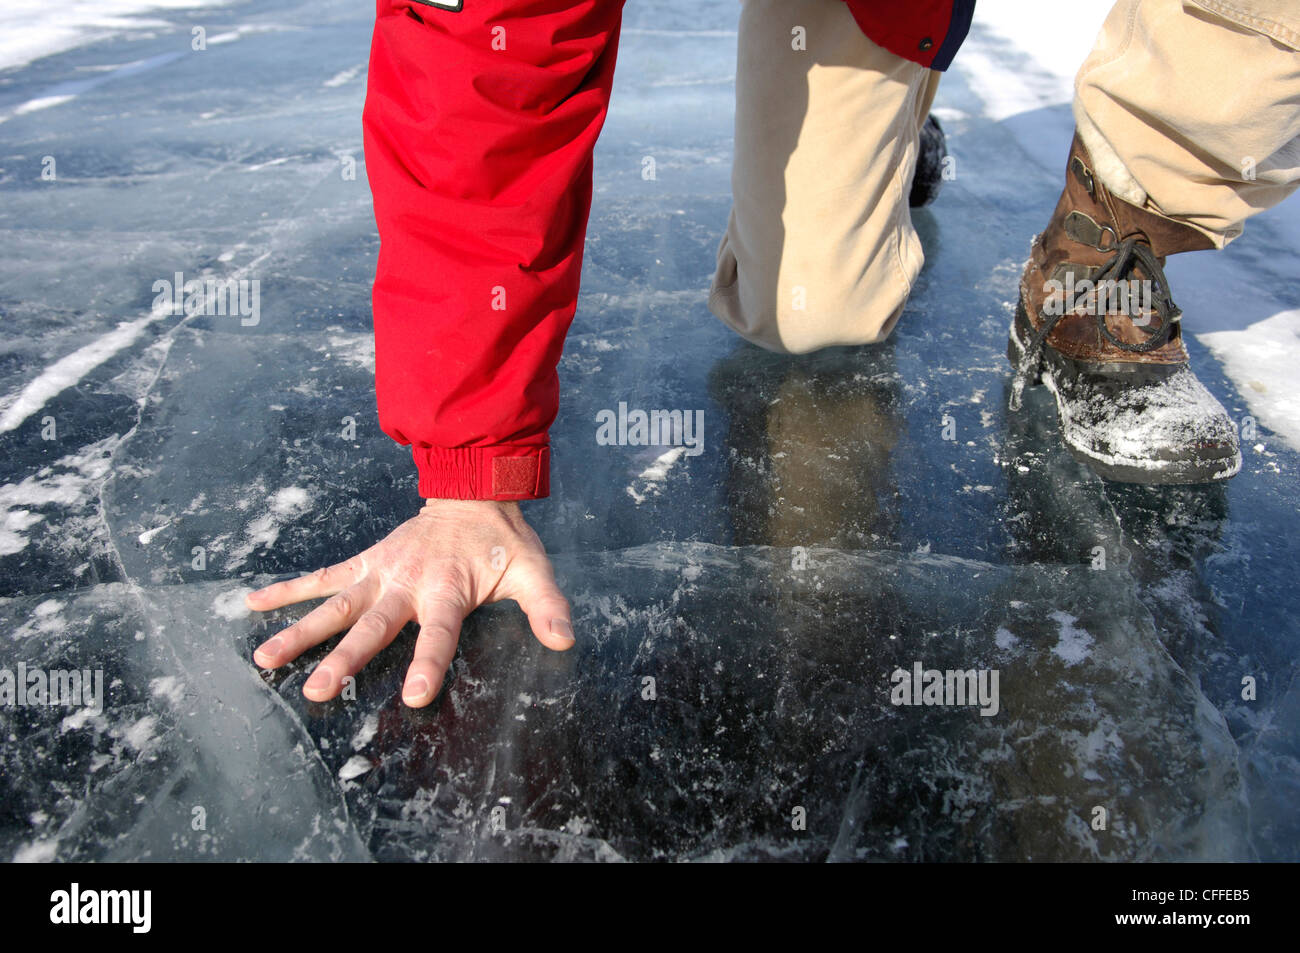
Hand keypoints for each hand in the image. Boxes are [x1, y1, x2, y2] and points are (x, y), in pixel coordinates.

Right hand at [245, 499, 573, 706]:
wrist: (473, 490)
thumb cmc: (502, 541)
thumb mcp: (533, 571)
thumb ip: (547, 606)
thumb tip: (565, 637)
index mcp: (448, 590)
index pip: (439, 634)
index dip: (429, 663)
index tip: (416, 696)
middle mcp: (407, 584)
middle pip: (374, 627)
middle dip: (346, 659)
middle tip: (319, 690)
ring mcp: (382, 572)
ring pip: (336, 606)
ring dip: (300, 631)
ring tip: (266, 659)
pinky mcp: (367, 562)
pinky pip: (323, 577)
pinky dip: (289, 589)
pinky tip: (253, 604)